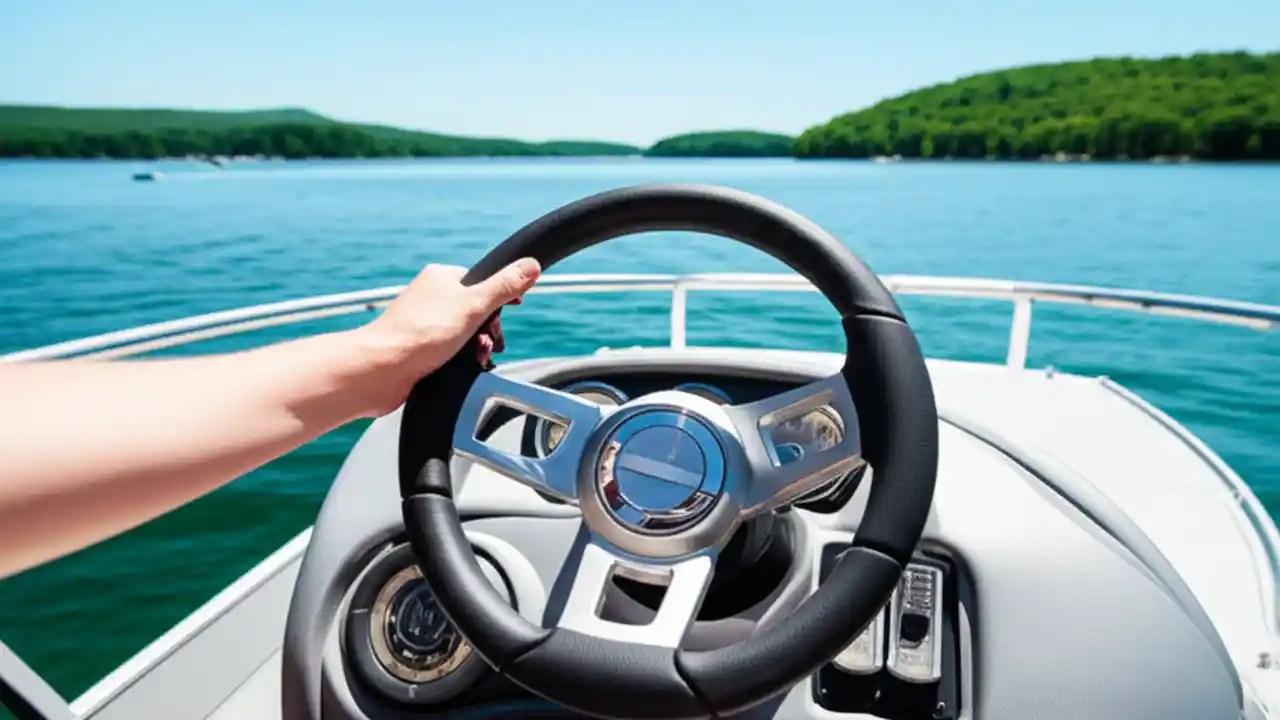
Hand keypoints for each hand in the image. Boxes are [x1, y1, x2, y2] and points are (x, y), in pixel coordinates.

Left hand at [354, 259, 540, 414]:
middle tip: (486, 341)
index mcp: (442, 277)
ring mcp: (424, 323)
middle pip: (476, 310)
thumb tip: (531, 264)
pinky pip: (450, 352)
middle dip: (488, 330)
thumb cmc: (420, 333)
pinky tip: (460, 367)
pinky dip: (460, 361)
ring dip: (475, 347)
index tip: (512, 310)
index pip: (482, 282)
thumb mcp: (474, 305)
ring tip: (473, 357)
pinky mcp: (419, 348)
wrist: (380, 369)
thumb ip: (504, 286)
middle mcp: (431, 297)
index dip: (500, 298)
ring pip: (465, 333)